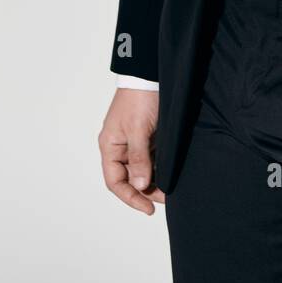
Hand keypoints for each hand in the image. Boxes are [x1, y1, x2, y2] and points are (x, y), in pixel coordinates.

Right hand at [98, 88, 163, 213]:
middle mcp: (120, 147)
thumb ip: (138, 159)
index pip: (115, 181)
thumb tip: (139, 185)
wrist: (151, 74)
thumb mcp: (138, 130)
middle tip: (166, 199)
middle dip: (146, 192)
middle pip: (129, 179)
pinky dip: (160, 169)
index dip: (130, 198)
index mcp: (110, 146)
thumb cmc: (139, 99)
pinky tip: (171, 175)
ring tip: (171, 190)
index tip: (148, 208)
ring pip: (142, 171)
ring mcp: (135, 143)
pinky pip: (152, 160)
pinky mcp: (149, 137)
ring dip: (154, 182)